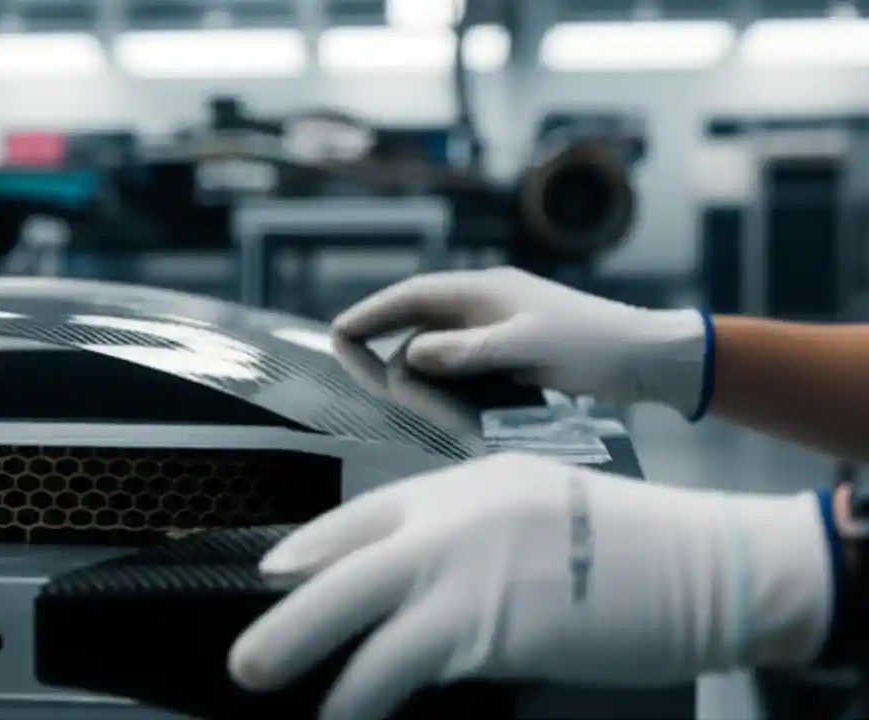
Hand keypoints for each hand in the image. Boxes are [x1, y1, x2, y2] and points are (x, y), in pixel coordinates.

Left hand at [228, 454, 830, 719]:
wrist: (707, 562)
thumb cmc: (635, 547)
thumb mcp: (537, 510)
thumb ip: (472, 535)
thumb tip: (426, 585)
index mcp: (460, 485)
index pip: (362, 515)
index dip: (310, 548)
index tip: (274, 572)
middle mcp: (451, 517)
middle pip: (340, 560)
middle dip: (284, 607)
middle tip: (243, 653)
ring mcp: (464, 567)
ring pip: (354, 610)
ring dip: (299, 648)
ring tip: (257, 677)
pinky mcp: (486, 622)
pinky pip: (399, 664)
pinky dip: (362, 696)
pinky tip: (345, 716)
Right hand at [333, 268, 708, 416]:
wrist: (648, 354)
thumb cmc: (591, 348)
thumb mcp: (525, 349)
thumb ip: (466, 352)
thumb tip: (410, 355)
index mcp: (486, 289)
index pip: (413, 297)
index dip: (372, 313)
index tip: (337, 331)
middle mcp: (489, 297)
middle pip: (420, 309)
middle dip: (381, 326)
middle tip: (344, 348)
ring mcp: (504, 316)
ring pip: (441, 328)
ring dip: (409, 344)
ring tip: (377, 368)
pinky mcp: (518, 339)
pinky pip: (462, 346)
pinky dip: (438, 359)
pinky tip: (431, 379)